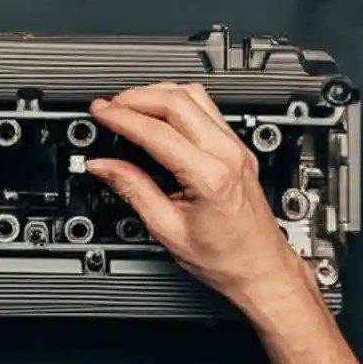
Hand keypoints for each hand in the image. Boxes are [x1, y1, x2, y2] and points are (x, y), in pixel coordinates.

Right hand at [87, 83, 318, 312]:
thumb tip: (104, 166)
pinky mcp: (238, 148)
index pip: (158, 132)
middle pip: (177, 101)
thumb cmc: (226, 259)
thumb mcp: (168, 229)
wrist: (262, 269)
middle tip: (110, 106)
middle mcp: (228, 154)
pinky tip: (158, 113)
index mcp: (211, 176)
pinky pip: (206, 108)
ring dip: (157, 94)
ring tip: (130, 105)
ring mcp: (237, 147)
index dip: (123, 117)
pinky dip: (176, 103)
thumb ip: (133, 190)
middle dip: (137, 97)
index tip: (101, 112)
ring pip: (194, 96)